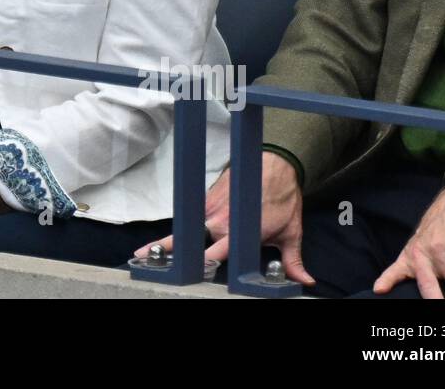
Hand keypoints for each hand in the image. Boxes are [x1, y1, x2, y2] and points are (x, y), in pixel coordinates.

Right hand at [135, 151, 313, 285]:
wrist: (275, 163)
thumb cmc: (283, 198)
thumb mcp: (291, 232)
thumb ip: (292, 261)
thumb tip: (304, 281)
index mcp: (239, 234)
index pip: (212, 255)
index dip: (199, 265)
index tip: (185, 272)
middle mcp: (219, 222)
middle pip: (190, 244)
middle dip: (173, 256)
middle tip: (145, 262)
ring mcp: (209, 208)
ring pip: (185, 230)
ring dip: (168, 242)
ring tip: (141, 253)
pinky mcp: (206, 198)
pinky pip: (192, 218)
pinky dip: (181, 228)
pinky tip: (166, 240)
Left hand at [374, 182, 444, 297]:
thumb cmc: (431, 234)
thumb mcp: (414, 248)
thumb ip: (402, 270)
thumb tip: (380, 290)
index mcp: (411, 256)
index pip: (395, 271)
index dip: (387, 281)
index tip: (378, 290)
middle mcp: (424, 253)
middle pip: (429, 285)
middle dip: (435, 300)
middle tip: (441, 312)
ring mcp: (443, 249)